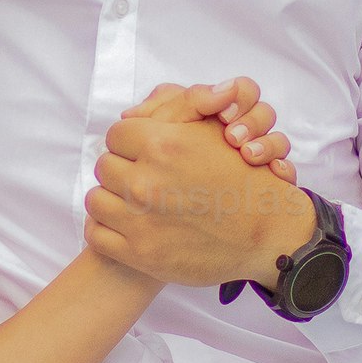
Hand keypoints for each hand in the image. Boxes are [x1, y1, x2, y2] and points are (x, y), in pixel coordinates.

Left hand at [85, 84, 314, 287]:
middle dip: (121, 169)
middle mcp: (147, 182)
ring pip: (95, 199)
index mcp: (163, 145)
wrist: (265, 233)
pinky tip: (125, 224)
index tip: (141, 152)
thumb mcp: (214, 131)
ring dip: (111, 198)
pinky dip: (106, 228)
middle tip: (140, 177)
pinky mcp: (140, 253)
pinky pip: (96, 234)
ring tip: (132, 201)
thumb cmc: (242, 179)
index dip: (129, 142)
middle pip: (104, 166)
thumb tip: (129, 112)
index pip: (116, 134)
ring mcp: (140, 220)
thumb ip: (175, 109)